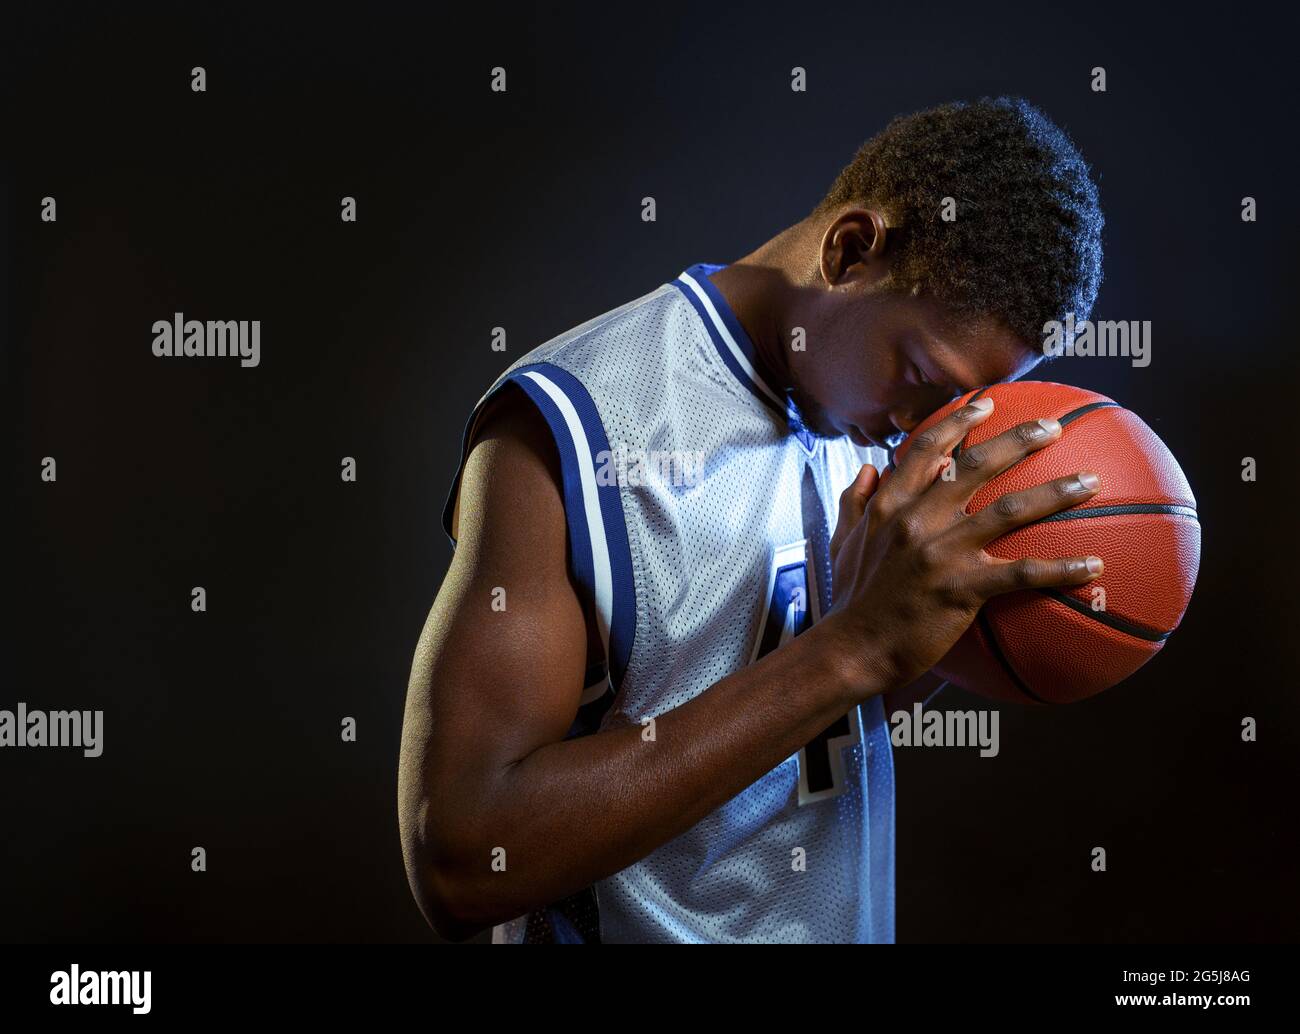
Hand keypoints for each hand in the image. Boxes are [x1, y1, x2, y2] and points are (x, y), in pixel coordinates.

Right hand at [824, 397, 1103, 693]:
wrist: (853, 649)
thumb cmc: (851, 599)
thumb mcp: (842, 541)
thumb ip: (855, 501)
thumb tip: (870, 468)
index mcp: (891, 505)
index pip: (927, 450)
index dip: (959, 422)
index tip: (985, 404)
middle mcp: (918, 520)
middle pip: (977, 466)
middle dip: (1020, 439)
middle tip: (1053, 428)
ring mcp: (941, 553)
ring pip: (1009, 511)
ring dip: (1055, 492)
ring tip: (1090, 482)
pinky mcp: (962, 589)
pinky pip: (1022, 573)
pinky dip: (1061, 568)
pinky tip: (1093, 565)